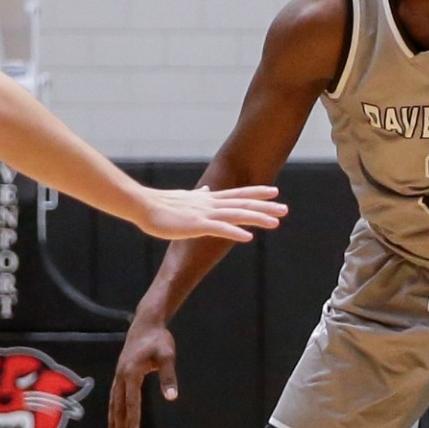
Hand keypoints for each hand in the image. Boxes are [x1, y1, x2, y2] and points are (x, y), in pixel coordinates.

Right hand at [108, 313, 177, 427]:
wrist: (145, 325)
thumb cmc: (158, 340)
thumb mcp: (167, 355)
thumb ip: (168, 376)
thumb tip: (171, 397)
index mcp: (131, 373)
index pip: (132, 402)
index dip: (133, 420)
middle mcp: (121, 377)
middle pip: (119, 408)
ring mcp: (118, 377)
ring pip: (114, 405)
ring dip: (114, 424)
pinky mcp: (119, 376)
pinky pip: (114, 399)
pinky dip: (113, 413)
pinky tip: (114, 422)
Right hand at [133, 185, 286, 241]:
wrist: (143, 206)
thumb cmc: (162, 204)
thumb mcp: (186, 198)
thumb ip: (200, 195)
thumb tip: (208, 189)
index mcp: (209, 199)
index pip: (238, 194)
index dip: (257, 193)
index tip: (274, 191)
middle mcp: (211, 204)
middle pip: (243, 204)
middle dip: (265, 207)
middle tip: (285, 209)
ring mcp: (205, 214)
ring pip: (236, 215)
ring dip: (257, 218)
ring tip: (275, 222)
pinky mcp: (196, 225)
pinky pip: (219, 229)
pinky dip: (234, 233)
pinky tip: (248, 238)